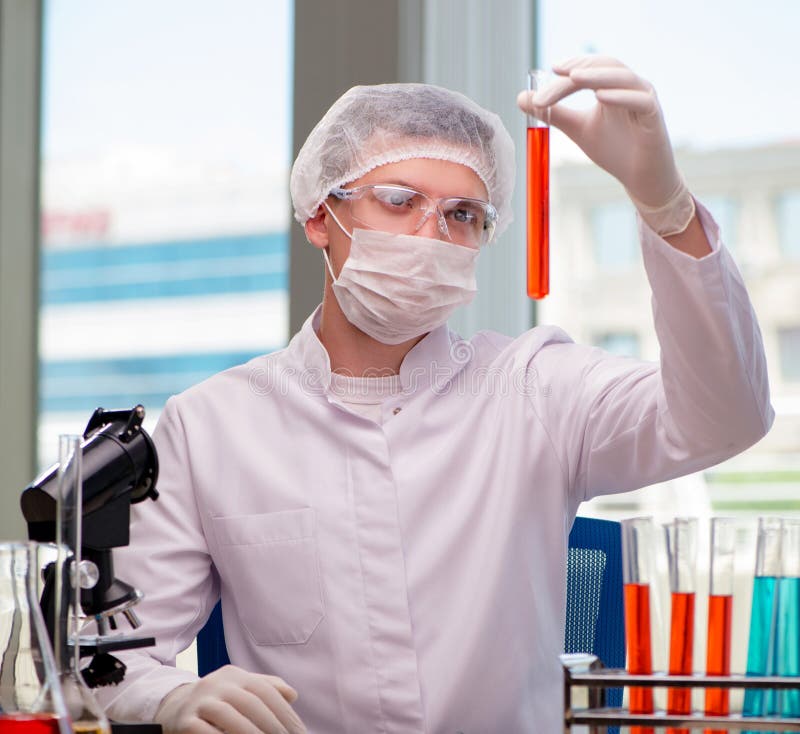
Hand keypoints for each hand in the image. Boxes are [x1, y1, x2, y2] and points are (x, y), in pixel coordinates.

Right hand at [154, 665, 306, 733]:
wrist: (172, 709)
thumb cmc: (215, 702)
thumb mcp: (238, 689)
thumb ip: (266, 688)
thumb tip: (292, 695)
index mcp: (234, 675)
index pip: (265, 690)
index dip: (285, 712)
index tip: (299, 732)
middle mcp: (217, 683)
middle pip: (252, 703)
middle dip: (273, 726)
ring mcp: (200, 701)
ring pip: (232, 718)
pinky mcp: (185, 722)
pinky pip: (207, 732)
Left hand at [518, 55, 679, 206]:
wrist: (640, 178)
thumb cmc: (614, 150)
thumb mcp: (577, 129)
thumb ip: (554, 113)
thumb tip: (522, 98)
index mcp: (612, 86)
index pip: (590, 69)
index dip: (572, 65)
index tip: (550, 70)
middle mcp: (630, 87)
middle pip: (604, 67)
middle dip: (578, 71)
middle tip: (554, 76)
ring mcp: (644, 99)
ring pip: (623, 78)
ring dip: (597, 76)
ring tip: (573, 78)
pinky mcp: (654, 117)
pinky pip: (640, 100)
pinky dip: (621, 96)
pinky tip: (600, 97)